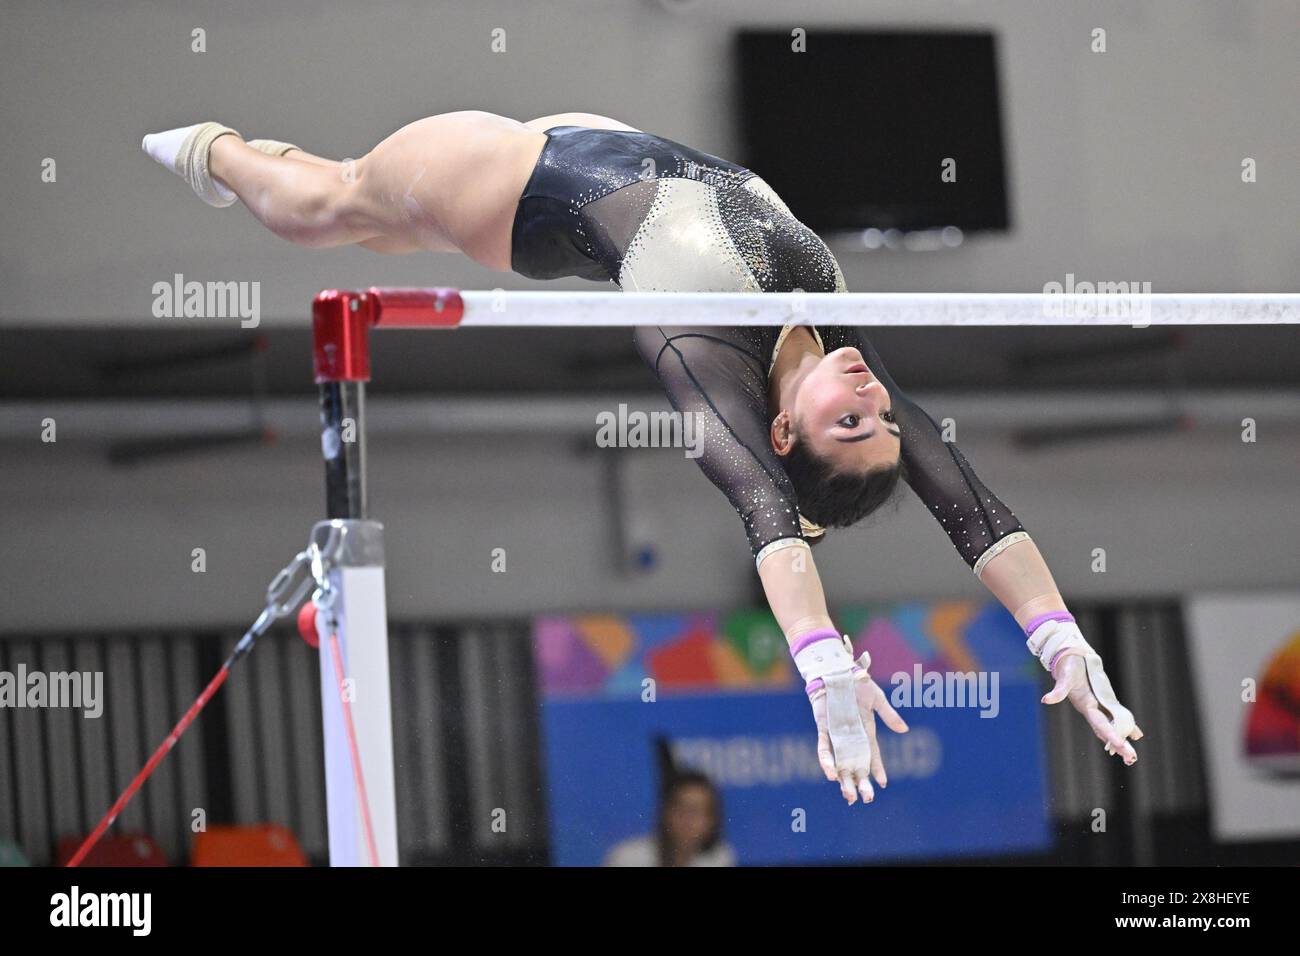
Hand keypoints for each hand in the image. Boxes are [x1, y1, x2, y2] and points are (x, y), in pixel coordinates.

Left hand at [809, 670, 909, 805]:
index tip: (882, 784)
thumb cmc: (858, 684)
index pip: (872, 756)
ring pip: (839, 763)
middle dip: (861, 783)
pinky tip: (830, 774)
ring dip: (843, 779)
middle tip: (866, 799)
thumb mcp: (877, 700)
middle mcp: (851, 737)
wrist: (837, 671)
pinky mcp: (824, 729)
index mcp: (866, 732)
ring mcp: (837, 735)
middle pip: (856, 765)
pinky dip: (827, 761)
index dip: (877, 770)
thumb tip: (905, 731)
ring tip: (848, 796)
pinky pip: (824, 749)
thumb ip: (889, 715)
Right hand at [1042, 649, 1143, 764]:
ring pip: (1112, 728)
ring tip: (1131, 757)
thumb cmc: (1068, 667)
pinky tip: (1136, 734)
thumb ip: (1058, 691)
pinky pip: (1116, 716)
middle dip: (1119, 745)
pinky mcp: (1103, 700)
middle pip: (1107, 731)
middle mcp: (1093, 710)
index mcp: (1086, 706)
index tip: (1120, 744)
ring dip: (1122, 741)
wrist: (1069, 658)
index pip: (1100, 724)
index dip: (1110, 734)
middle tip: (1131, 759)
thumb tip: (1045, 700)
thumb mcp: (1064, 678)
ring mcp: (1099, 706)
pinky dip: (1126, 726)